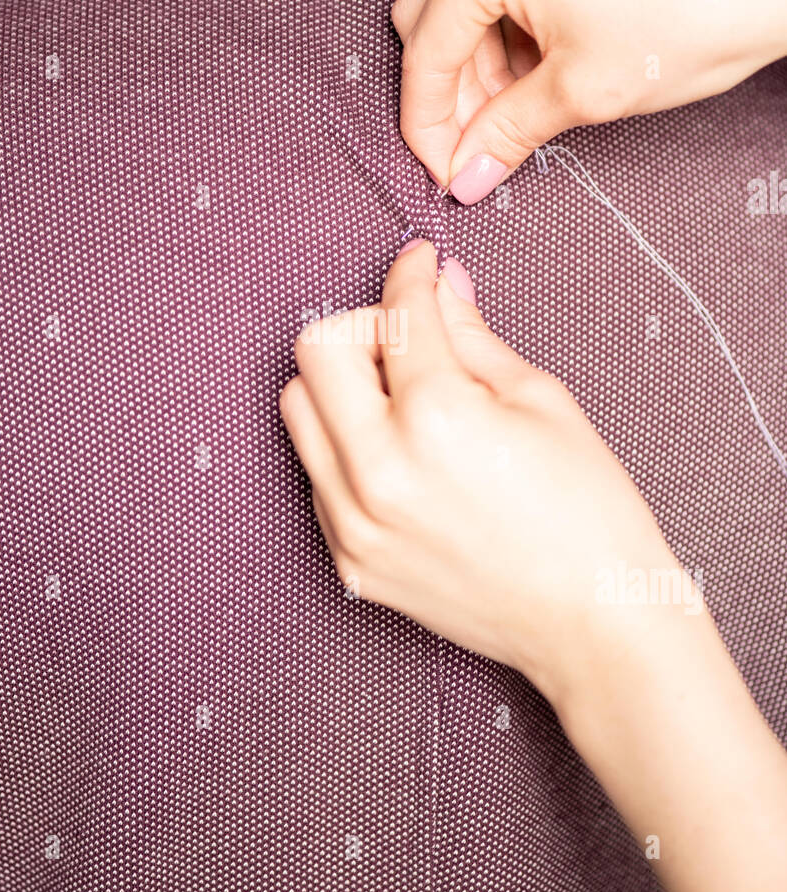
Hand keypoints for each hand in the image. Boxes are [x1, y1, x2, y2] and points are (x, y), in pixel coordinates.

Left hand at [280, 240, 786, 891]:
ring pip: (298, 414)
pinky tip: (406, 460)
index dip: (411, 276)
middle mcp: (377, 470)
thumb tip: (440, 284)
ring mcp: (354, 523)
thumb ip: (473, 337)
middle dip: (363, 330)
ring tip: (405, 403)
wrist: (593, 625)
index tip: (421, 265)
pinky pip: (318, 477)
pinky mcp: (349, 562)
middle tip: (414, 345)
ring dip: (341, 389)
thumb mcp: (541, 402)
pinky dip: (348, 449)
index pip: (395, 314)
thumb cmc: (588, 512)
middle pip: (314, 353)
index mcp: (435, 417)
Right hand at [392, 0, 786, 201]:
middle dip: (450, 87)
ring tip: (520, 105)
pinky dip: (504, 18)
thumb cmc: (691, 17)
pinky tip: (537, 61)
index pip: (426, 50)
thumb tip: (465, 173)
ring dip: (477, 56)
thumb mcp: (582, 93)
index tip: (443, 167)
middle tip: (480, 142)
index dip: (428, 124)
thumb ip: (505, 134)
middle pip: (427, 14)